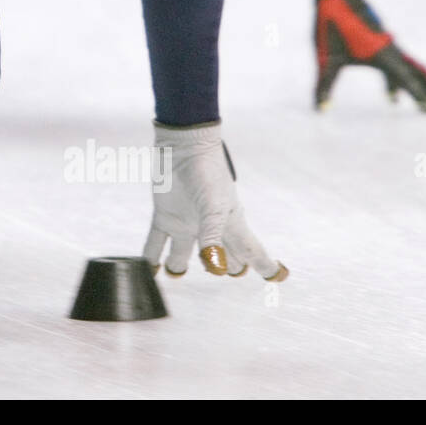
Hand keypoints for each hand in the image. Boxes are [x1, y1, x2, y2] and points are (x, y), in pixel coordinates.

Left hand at [142, 123, 287, 280]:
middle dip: (224, 269)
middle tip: (222, 276)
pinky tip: (147, 269)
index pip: (252, 251)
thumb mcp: (213, 206)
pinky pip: (156, 242)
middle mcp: (209, 229)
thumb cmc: (206, 173)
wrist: (182, 147)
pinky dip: (150, 257)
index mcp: (230, 225)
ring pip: (183, 254)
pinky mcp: (164, 217)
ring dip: (177, 267)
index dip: (265, 266)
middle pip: (222, 257)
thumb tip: (215, 267)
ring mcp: (186, 224)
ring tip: (173, 274)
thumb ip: (213, 237)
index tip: (278, 277)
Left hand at [313, 0, 425, 111]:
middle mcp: (392, 51)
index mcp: (382, 54)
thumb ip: (324, 85)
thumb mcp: (326, 57)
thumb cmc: (332, 24)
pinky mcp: (382, 46)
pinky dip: (402, 82)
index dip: (419, 95)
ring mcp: (389, 48)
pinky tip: (391, 97)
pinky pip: (399, 67)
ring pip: (414, 70)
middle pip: (422, 75)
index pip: (406, 79)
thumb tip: (320, 110)